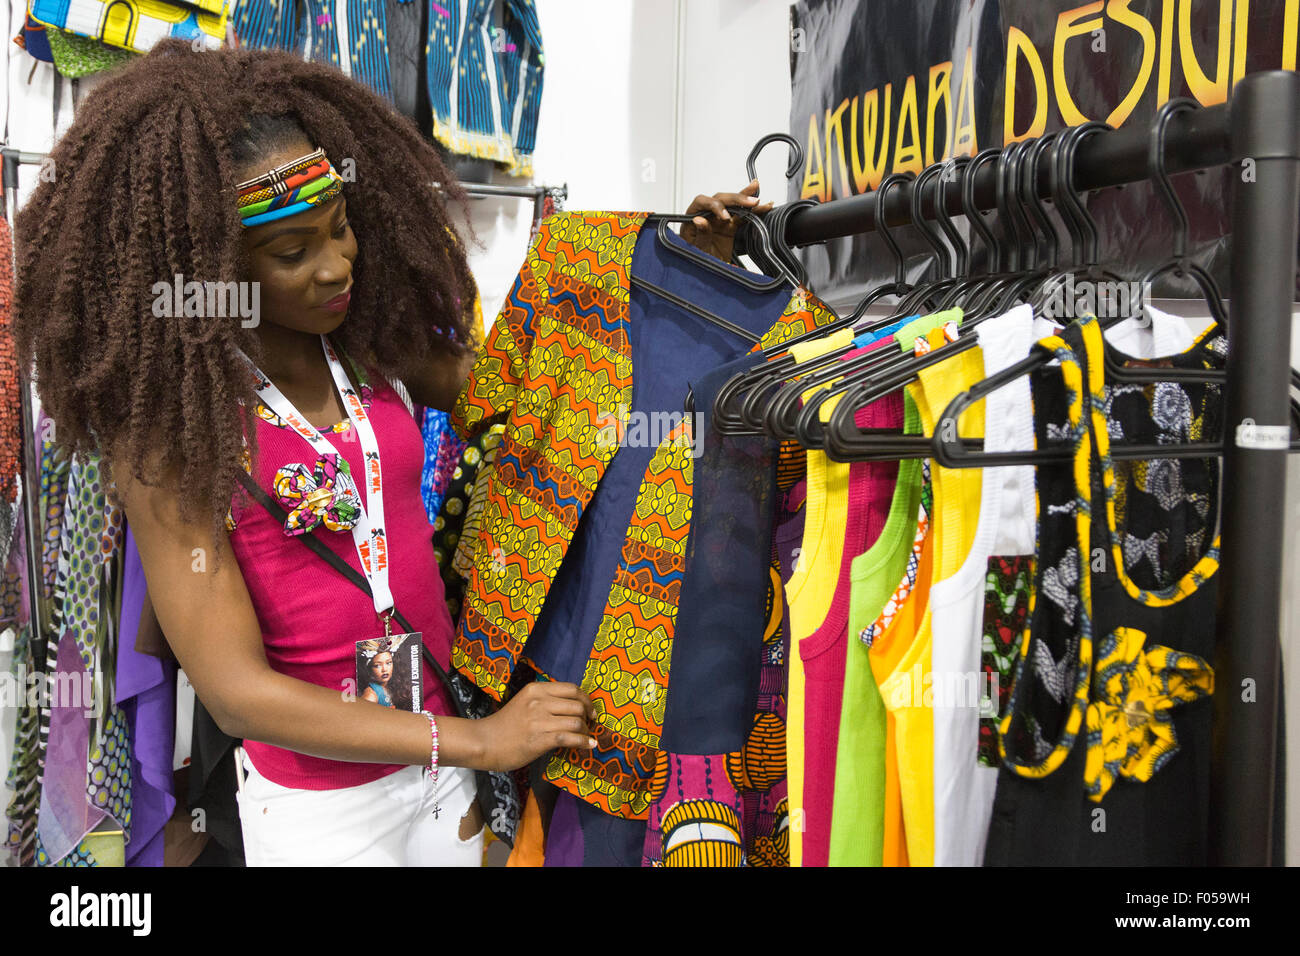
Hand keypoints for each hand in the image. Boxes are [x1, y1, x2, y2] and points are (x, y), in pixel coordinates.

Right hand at [478, 680, 596, 770]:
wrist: (484, 742)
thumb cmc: (505, 726)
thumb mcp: (524, 703)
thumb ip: (546, 701)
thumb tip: (574, 708)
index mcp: (536, 689)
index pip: (572, 688)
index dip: (586, 700)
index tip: (590, 711)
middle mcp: (538, 701)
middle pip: (577, 705)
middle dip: (588, 718)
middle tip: (588, 727)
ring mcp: (538, 720)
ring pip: (577, 722)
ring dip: (586, 732)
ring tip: (585, 738)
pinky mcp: (539, 739)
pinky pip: (569, 738)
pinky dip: (583, 742)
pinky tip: (587, 746)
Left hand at [680, 179, 774, 261]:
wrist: (703, 274)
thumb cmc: (694, 260)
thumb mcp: (696, 250)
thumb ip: (700, 235)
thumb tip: (699, 220)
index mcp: (692, 217)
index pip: (702, 202)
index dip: (715, 206)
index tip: (725, 217)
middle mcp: (706, 215)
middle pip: (720, 199)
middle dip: (736, 199)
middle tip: (750, 203)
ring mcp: (718, 219)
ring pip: (732, 204)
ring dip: (745, 197)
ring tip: (756, 189)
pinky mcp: (730, 226)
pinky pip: (742, 216)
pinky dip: (753, 211)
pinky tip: (764, 206)